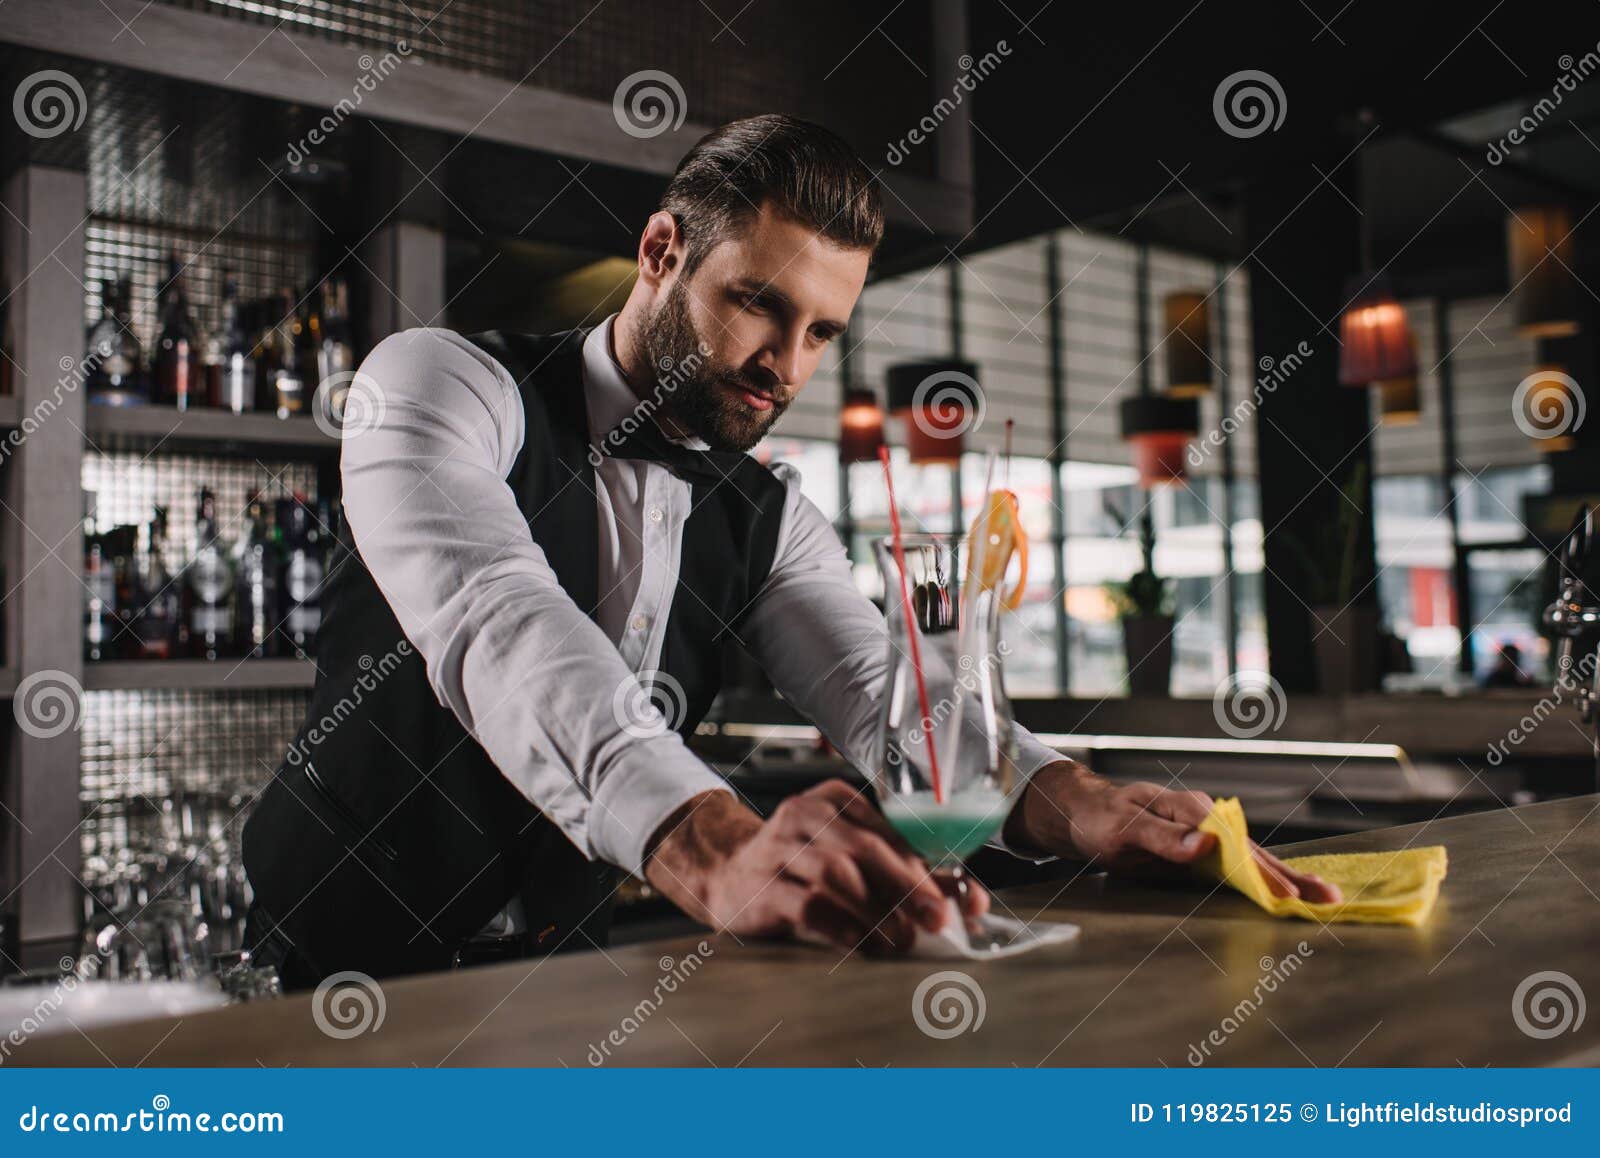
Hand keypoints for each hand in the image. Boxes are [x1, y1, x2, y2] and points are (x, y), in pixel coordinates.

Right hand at [644, 780, 988, 952]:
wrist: (726, 875)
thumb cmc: (801, 868)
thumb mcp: (848, 856)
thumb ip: (903, 872)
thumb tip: (966, 898)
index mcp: (836, 801)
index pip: (891, 831)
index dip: (929, 867)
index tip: (958, 902)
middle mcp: (806, 816)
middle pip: (866, 849)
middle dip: (908, 888)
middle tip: (936, 921)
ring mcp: (780, 850)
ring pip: (837, 876)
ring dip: (877, 912)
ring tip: (901, 940)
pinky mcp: (763, 886)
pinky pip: (808, 905)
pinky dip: (842, 928)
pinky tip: (862, 946)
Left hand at [1004, 762, 1340, 902]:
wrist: (1085, 812)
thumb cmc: (1101, 819)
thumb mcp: (1124, 829)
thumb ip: (1162, 838)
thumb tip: (1205, 846)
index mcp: (1190, 810)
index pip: (1233, 845)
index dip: (1259, 872)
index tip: (1284, 896)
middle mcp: (1205, 819)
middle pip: (1253, 851)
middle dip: (1290, 876)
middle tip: (1329, 899)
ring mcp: (1207, 833)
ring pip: (1252, 858)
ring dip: (1288, 878)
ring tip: (1323, 898)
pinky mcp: (1203, 848)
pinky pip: (1239, 864)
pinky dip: (1267, 878)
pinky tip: (1289, 890)